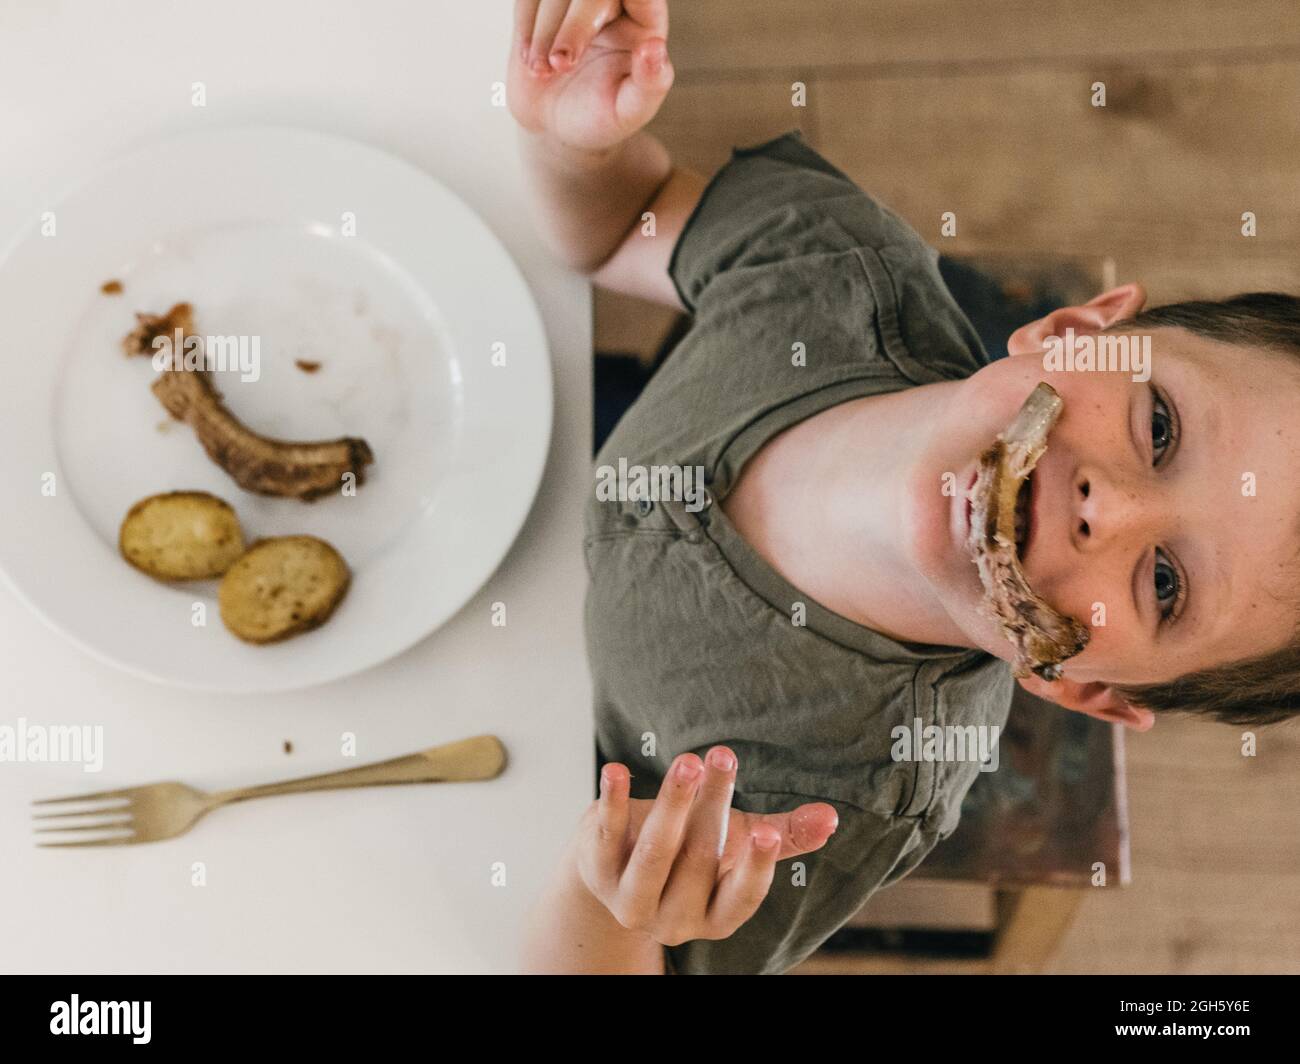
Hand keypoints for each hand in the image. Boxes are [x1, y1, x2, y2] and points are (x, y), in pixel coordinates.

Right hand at [507, 0, 674, 152]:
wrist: (554, 125)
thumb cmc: (599, 118)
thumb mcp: (629, 111)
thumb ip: (651, 82)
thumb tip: (655, 48)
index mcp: (646, 19)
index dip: (621, 1)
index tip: (602, 21)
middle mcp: (614, 0)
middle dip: (574, 26)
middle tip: (559, 64)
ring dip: (544, 32)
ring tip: (542, 71)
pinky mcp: (542, 2)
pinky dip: (526, 29)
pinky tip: (530, 60)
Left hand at [574, 747, 839, 947]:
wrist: (620, 863)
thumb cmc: (692, 850)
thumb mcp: (737, 845)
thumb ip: (783, 835)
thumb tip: (831, 817)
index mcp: (715, 916)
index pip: (740, 898)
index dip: (754, 868)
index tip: (765, 834)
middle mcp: (673, 918)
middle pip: (698, 860)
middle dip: (711, 804)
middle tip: (723, 756)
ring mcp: (631, 899)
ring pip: (654, 853)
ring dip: (672, 803)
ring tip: (687, 761)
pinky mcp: (597, 871)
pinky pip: (604, 836)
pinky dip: (612, 801)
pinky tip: (616, 770)